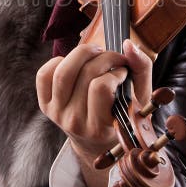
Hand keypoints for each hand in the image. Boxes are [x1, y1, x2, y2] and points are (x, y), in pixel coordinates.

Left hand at [36, 40, 152, 162]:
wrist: (95, 142)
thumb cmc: (121, 117)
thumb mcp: (139, 100)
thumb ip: (141, 70)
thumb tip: (129, 44)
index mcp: (99, 128)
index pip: (101, 88)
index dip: (116, 72)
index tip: (124, 72)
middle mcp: (74, 122)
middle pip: (85, 74)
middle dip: (105, 57)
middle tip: (114, 58)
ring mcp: (56, 113)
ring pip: (63, 71)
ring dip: (82, 53)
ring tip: (96, 53)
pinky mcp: (44, 104)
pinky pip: (44, 74)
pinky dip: (58, 61)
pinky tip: (74, 64)